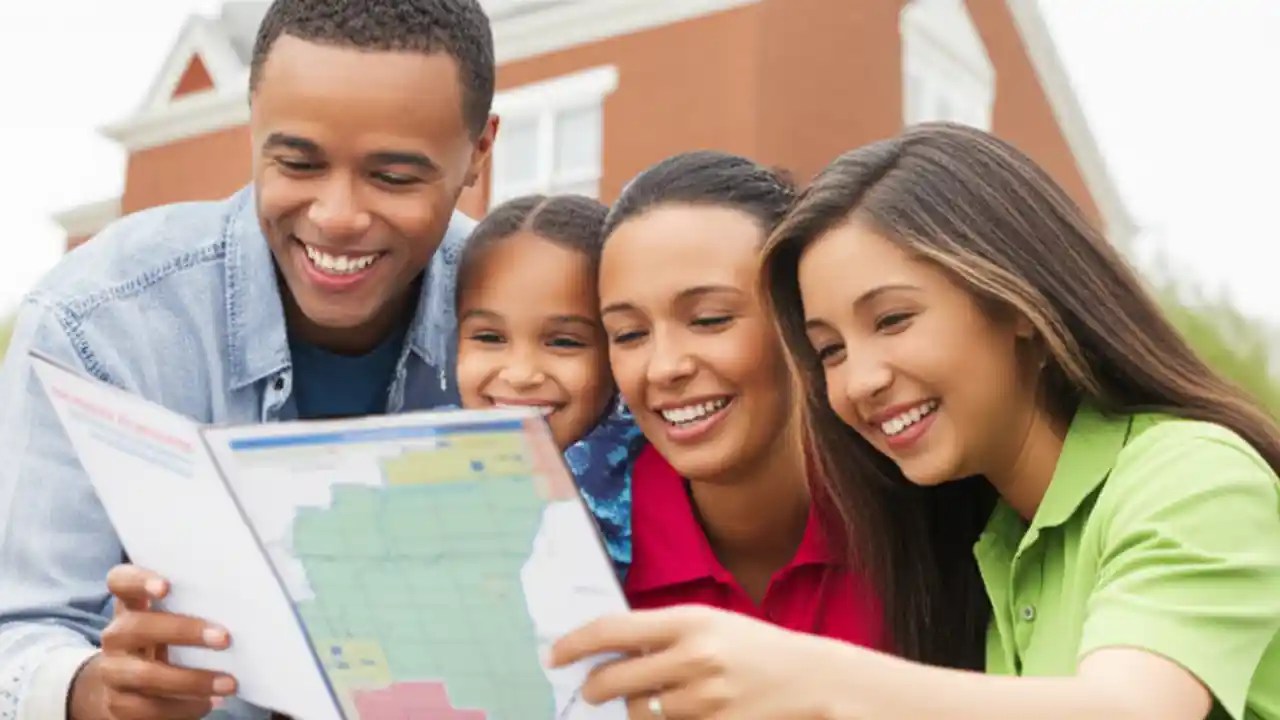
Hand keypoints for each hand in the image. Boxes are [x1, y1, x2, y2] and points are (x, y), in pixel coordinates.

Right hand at [69, 565, 236, 719]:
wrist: (131, 686)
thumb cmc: (168, 640)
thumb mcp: (175, 620)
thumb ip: (195, 608)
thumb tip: (246, 609)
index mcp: (132, 606)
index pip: (121, 582)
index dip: (139, 581)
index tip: (166, 586)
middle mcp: (117, 635)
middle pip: (138, 627)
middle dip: (183, 632)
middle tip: (225, 638)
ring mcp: (113, 670)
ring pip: (145, 675)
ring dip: (192, 681)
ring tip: (228, 683)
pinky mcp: (118, 704)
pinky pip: (148, 709)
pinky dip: (183, 708)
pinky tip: (208, 702)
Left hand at [549, 605, 843, 718]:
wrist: (813, 681)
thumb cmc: (757, 649)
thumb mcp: (712, 624)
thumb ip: (663, 634)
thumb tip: (609, 649)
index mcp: (690, 621)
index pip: (612, 630)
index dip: (575, 644)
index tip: (555, 655)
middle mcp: (693, 659)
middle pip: (614, 680)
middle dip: (592, 689)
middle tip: (589, 690)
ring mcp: (703, 700)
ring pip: (637, 714)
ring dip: (633, 710)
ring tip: (654, 699)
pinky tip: (675, 714)